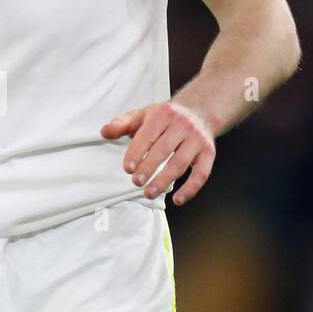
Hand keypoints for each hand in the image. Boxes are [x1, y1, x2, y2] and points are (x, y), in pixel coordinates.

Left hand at [100, 101, 215, 205]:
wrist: (199, 112)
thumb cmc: (165, 117)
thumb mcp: (143, 115)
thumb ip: (122, 124)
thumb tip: (104, 132)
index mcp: (163, 114)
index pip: (148, 135)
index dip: (137, 152)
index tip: (128, 169)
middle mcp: (182, 125)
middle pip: (164, 150)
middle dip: (149, 168)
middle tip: (136, 182)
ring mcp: (197, 140)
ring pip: (180, 163)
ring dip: (164, 181)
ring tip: (149, 193)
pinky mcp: (208, 153)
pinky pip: (201, 174)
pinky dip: (190, 189)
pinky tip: (178, 200)